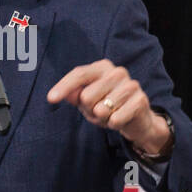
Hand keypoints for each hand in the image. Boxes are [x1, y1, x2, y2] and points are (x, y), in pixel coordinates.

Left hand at [46, 59, 172, 157]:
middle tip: (99, 111)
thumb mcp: (87, 102)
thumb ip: (74, 95)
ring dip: (102, 118)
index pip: (79, 74)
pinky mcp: (141, 100)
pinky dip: (113, 124)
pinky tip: (120, 119)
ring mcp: (131, 85)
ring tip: (110, 114)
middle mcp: (117, 72)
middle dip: (89, 109)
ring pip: (100, 109)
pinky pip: (115, 119)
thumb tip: (64, 93)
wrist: (137, 120)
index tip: (51, 99)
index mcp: (102, 67)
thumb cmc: (108, 107)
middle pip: (87, 95)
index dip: (64, 86)